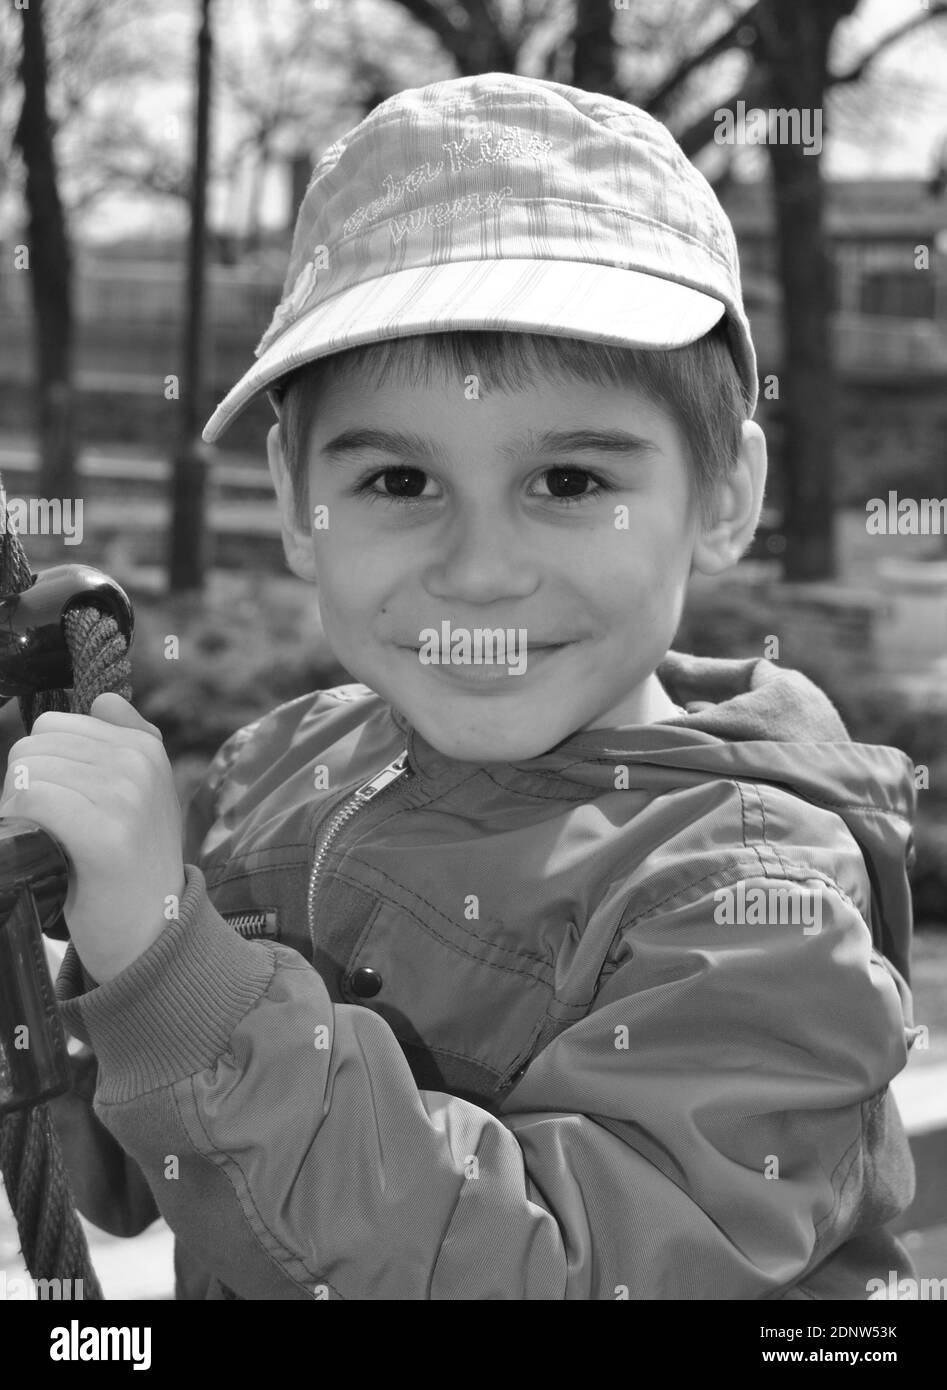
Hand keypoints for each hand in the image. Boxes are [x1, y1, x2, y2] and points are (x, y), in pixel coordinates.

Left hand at [0, 693, 185, 983]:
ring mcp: (126, 795)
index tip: (61, 806)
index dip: (41, 767)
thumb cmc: (133, 865)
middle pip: (33, 746)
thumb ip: (130, 739)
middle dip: (25, 789)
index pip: (52, 725)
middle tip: (52, 832)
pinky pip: (34, 801)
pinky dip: (25, 828)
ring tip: (51, 845)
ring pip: (27, 772)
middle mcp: (139, 763)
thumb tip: (104, 699)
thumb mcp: (146, 793)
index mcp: (145, 746)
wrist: (153, 934)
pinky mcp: (107, 833)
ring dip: (20, 812)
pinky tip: (48, 853)